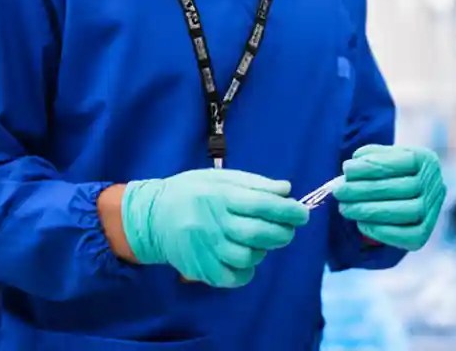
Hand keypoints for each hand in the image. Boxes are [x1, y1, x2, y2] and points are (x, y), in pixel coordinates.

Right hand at [121, 169, 309, 287]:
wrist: (153, 218)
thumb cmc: (192, 192)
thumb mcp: (220, 178)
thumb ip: (255, 184)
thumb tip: (287, 190)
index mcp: (220, 196)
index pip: (263, 205)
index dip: (288, 211)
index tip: (303, 213)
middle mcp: (214, 223)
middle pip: (259, 234)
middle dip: (283, 232)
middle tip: (288, 228)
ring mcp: (207, 249)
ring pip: (250, 257)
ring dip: (264, 250)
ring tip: (259, 240)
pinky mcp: (202, 269)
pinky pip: (235, 277)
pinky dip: (247, 270)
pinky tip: (244, 257)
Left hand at [333, 145, 445, 251]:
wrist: (399, 198)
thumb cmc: (385, 173)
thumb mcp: (381, 157)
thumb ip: (369, 158)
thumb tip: (353, 166)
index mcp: (426, 160)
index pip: (402, 162)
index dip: (372, 166)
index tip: (346, 169)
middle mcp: (436, 185)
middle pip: (403, 188)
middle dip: (365, 190)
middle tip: (339, 190)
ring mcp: (432, 212)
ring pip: (405, 211)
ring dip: (370, 211)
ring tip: (345, 208)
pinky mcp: (424, 235)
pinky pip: (406, 236)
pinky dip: (382, 231)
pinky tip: (361, 224)